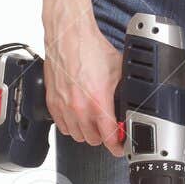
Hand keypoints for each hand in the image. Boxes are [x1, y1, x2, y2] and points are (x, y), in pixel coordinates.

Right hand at [43, 24, 125, 156]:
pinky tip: (78, 117)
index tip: (121, 146)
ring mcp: (64, 107)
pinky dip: (70, 126)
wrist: (69, 36)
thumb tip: (132, 101)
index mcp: (98, 102)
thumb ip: (124, 91)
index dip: (118, 146)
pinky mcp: (52, 102)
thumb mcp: (118, 71)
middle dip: (103, 137)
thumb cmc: (90, 49)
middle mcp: (79, 108)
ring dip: (87, 133)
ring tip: (94, 123)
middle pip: (93, 140)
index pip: (109, 138)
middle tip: (109, 129)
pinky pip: (62, 126)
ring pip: (76, 136)